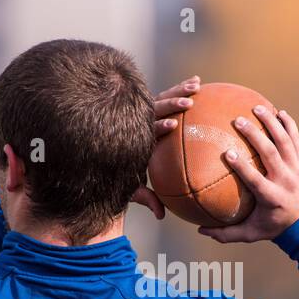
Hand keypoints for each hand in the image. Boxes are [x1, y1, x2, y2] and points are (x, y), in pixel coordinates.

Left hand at [132, 76, 201, 219]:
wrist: (102, 151)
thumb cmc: (120, 172)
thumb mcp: (130, 186)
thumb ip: (144, 197)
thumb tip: (161, 215)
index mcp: (133, 140)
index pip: (146, 131)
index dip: (157, 127)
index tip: (171, 124)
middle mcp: (135, 122)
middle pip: (153, 109)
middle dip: (170, 104)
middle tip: (188, 103)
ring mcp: (140, 111)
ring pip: (160, 97)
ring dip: (179, 90)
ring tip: (197, 85)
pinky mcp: (146, 105)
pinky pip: (164, 95)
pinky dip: (179, 88)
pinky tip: (197, 82)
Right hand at [198, 106, 298, 243]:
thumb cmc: (276, 226)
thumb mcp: (252, 233)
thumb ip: (227, 233)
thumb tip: (200, 230)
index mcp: (272, 197)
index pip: (255, 179)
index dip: (242, 166)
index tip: (227, 152)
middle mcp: (286, 181)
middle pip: (270, 154)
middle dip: (255, 135)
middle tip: (238, 120)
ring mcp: (298, 169)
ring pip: (285, 141)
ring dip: (271, 123)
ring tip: (256, 107)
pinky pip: (297, 140)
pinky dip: (289, 125)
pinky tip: (279, 112)